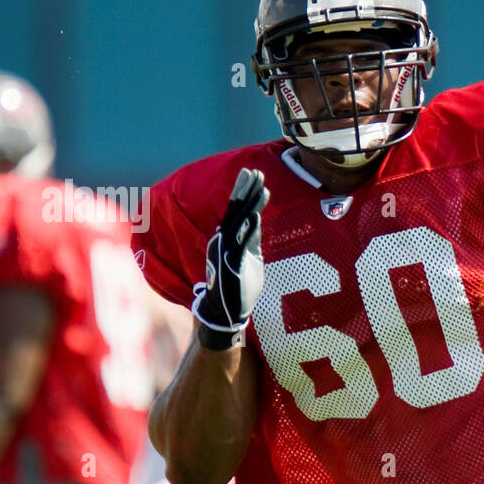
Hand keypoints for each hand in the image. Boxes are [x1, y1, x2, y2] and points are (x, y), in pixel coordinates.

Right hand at [192, 168, 268, 349]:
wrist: (226, 312)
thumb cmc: (239, 285)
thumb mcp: (250, 257)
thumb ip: (252, 238)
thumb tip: (256, 219)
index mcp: (228, 239)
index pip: (237, 210)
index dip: (244, 191)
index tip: (253, 173)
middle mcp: (222, 241)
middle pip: (236, 211)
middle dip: (246, 190)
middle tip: (256, 171)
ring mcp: (225, 252)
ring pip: (238, 223)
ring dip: (249, 205)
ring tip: (260, 187)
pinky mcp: (229, 266)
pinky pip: (239, 244)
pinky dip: (247, 230)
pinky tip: (255, 217)